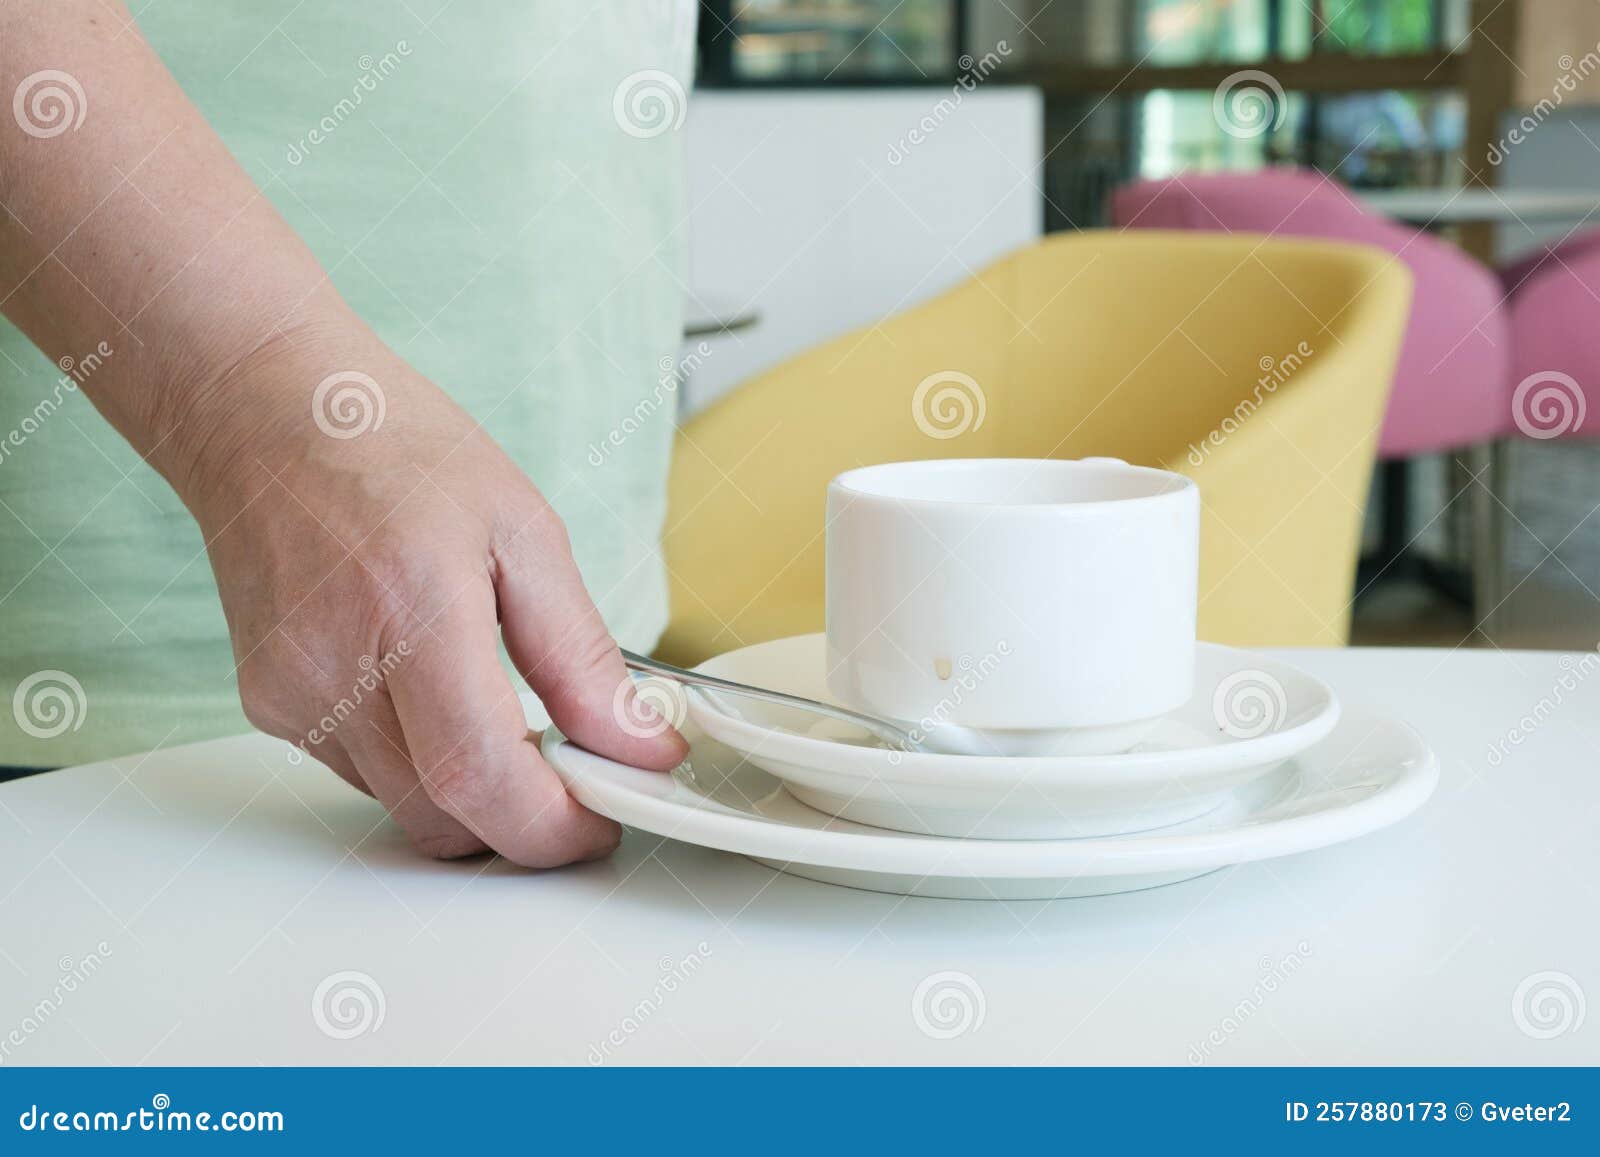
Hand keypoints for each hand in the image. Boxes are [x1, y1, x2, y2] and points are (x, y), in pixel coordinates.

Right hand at [182, 327, 686, 865]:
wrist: (267, 414)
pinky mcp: (270, 706)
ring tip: (507, 712)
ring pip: (406, 805)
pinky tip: (434, 690)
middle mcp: (336, 668)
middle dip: (524, 820)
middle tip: (577, 772)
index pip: (479, 775)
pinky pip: (366, 775)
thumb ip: (582, 656)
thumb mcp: (524, 530)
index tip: (604, 820)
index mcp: (413, 611)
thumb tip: (639, 746)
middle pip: (444, 815)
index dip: (552, 826)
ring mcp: (292, 695)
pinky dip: (420, 761)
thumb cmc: (396, 452)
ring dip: (472, 792)